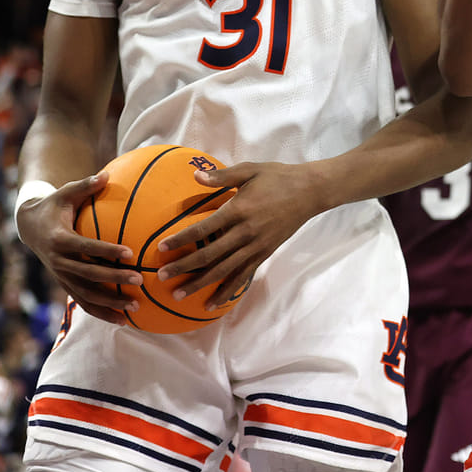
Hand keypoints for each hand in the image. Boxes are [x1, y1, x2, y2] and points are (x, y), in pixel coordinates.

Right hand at [15, 174, 140, 324]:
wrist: (30, 226)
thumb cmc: (56, 205)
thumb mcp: (67, 192)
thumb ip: (86, 185)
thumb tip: (107, 173)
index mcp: (59, 239)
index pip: (85, 247)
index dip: (106, 251)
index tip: (129, 252)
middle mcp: (58, 261)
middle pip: (88, 274)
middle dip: (114, 279)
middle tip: (139, 280)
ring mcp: (61, 276)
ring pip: (86, 294)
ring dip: (110, 302)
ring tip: (135, 306)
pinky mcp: (65, 284)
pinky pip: (83, 302)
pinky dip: (101, 312)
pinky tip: (123, 319)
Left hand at [156, 161, 321, 308]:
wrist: (310, 192)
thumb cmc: (278, 177)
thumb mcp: (250, 170)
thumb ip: (222, 176)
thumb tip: (195, 176)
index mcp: (239, 210)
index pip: (204, 229)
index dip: (181, 239)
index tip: (161, 248)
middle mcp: (246, 232)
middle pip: (209, 255)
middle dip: (183, 267)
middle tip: (161, 278)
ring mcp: (256, 246)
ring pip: (224, 270)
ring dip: (200, 283)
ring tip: (179, 294)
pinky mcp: (265, 253)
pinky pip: (243, 275)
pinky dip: (228, 290)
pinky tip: (214, 302)